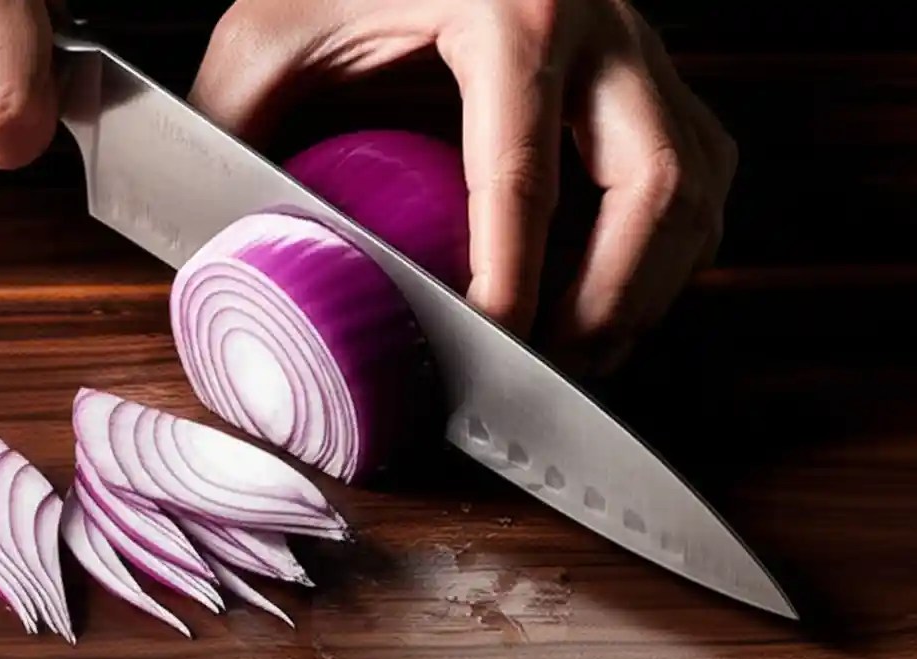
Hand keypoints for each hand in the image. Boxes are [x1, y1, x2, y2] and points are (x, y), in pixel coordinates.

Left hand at [190, 0, 736, 374]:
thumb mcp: (271, 28)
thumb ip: (235, 118)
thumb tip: (221, 235)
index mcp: (512, 10)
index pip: (523, 176)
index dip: (511, 282)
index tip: (488, 350)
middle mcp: (598, 23)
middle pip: (653, 187)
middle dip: (612, 298)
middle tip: (556, 366)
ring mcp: (634, 42)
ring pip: (693, 181)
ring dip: (654, 281)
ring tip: (588, 346)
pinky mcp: (645, 63)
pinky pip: (696, 162)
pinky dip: (670, 241)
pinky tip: (617, 283)